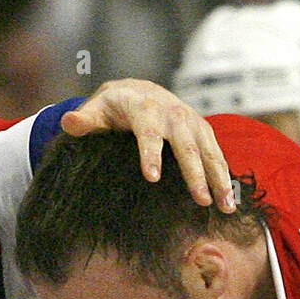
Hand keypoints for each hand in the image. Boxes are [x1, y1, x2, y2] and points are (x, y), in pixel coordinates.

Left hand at [61, 79, 235, 210]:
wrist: (138, 91)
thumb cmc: (113, 107)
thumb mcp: (97, 110)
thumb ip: (84, 120)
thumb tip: (68, 121)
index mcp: (146, 109)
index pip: (148, 133)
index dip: (150, 153)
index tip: (152, 178)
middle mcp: (174, 114)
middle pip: (186, 146)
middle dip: (195, 174)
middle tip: (201, 201)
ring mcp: (192, 122)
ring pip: (209, 151)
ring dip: (219, 179)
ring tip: (226, 207)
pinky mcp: (203, 131)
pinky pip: (217, 154)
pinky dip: (224, 177)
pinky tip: (231, 201)